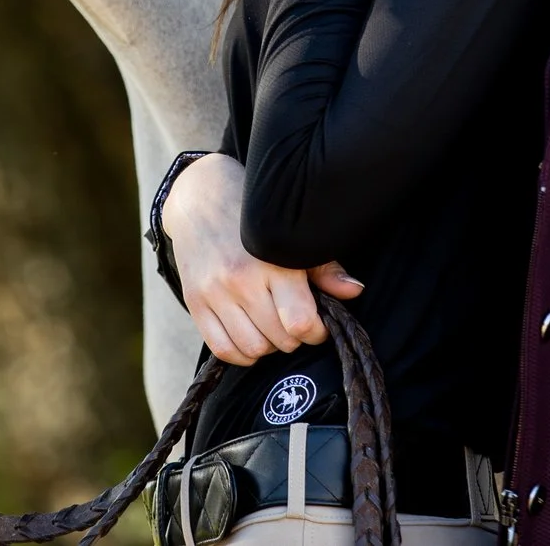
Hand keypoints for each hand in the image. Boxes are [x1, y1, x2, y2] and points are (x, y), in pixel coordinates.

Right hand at [164, 154, 362, 365]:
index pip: (300, 322)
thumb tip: (354, 291)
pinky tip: (251, 336)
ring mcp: (214, 292)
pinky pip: (222, 349)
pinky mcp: (194, 302)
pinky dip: (242, 353)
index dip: (317, 332)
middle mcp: (240, 279)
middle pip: (279, 339)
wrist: (200, 195)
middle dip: (294, 337)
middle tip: (294, 320)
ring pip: (253, 348)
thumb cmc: (252, 216)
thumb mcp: (291, 234)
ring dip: (269, 346)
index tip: (318, 324)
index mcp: (271, 260)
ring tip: (272, 326)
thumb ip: (324, 268)